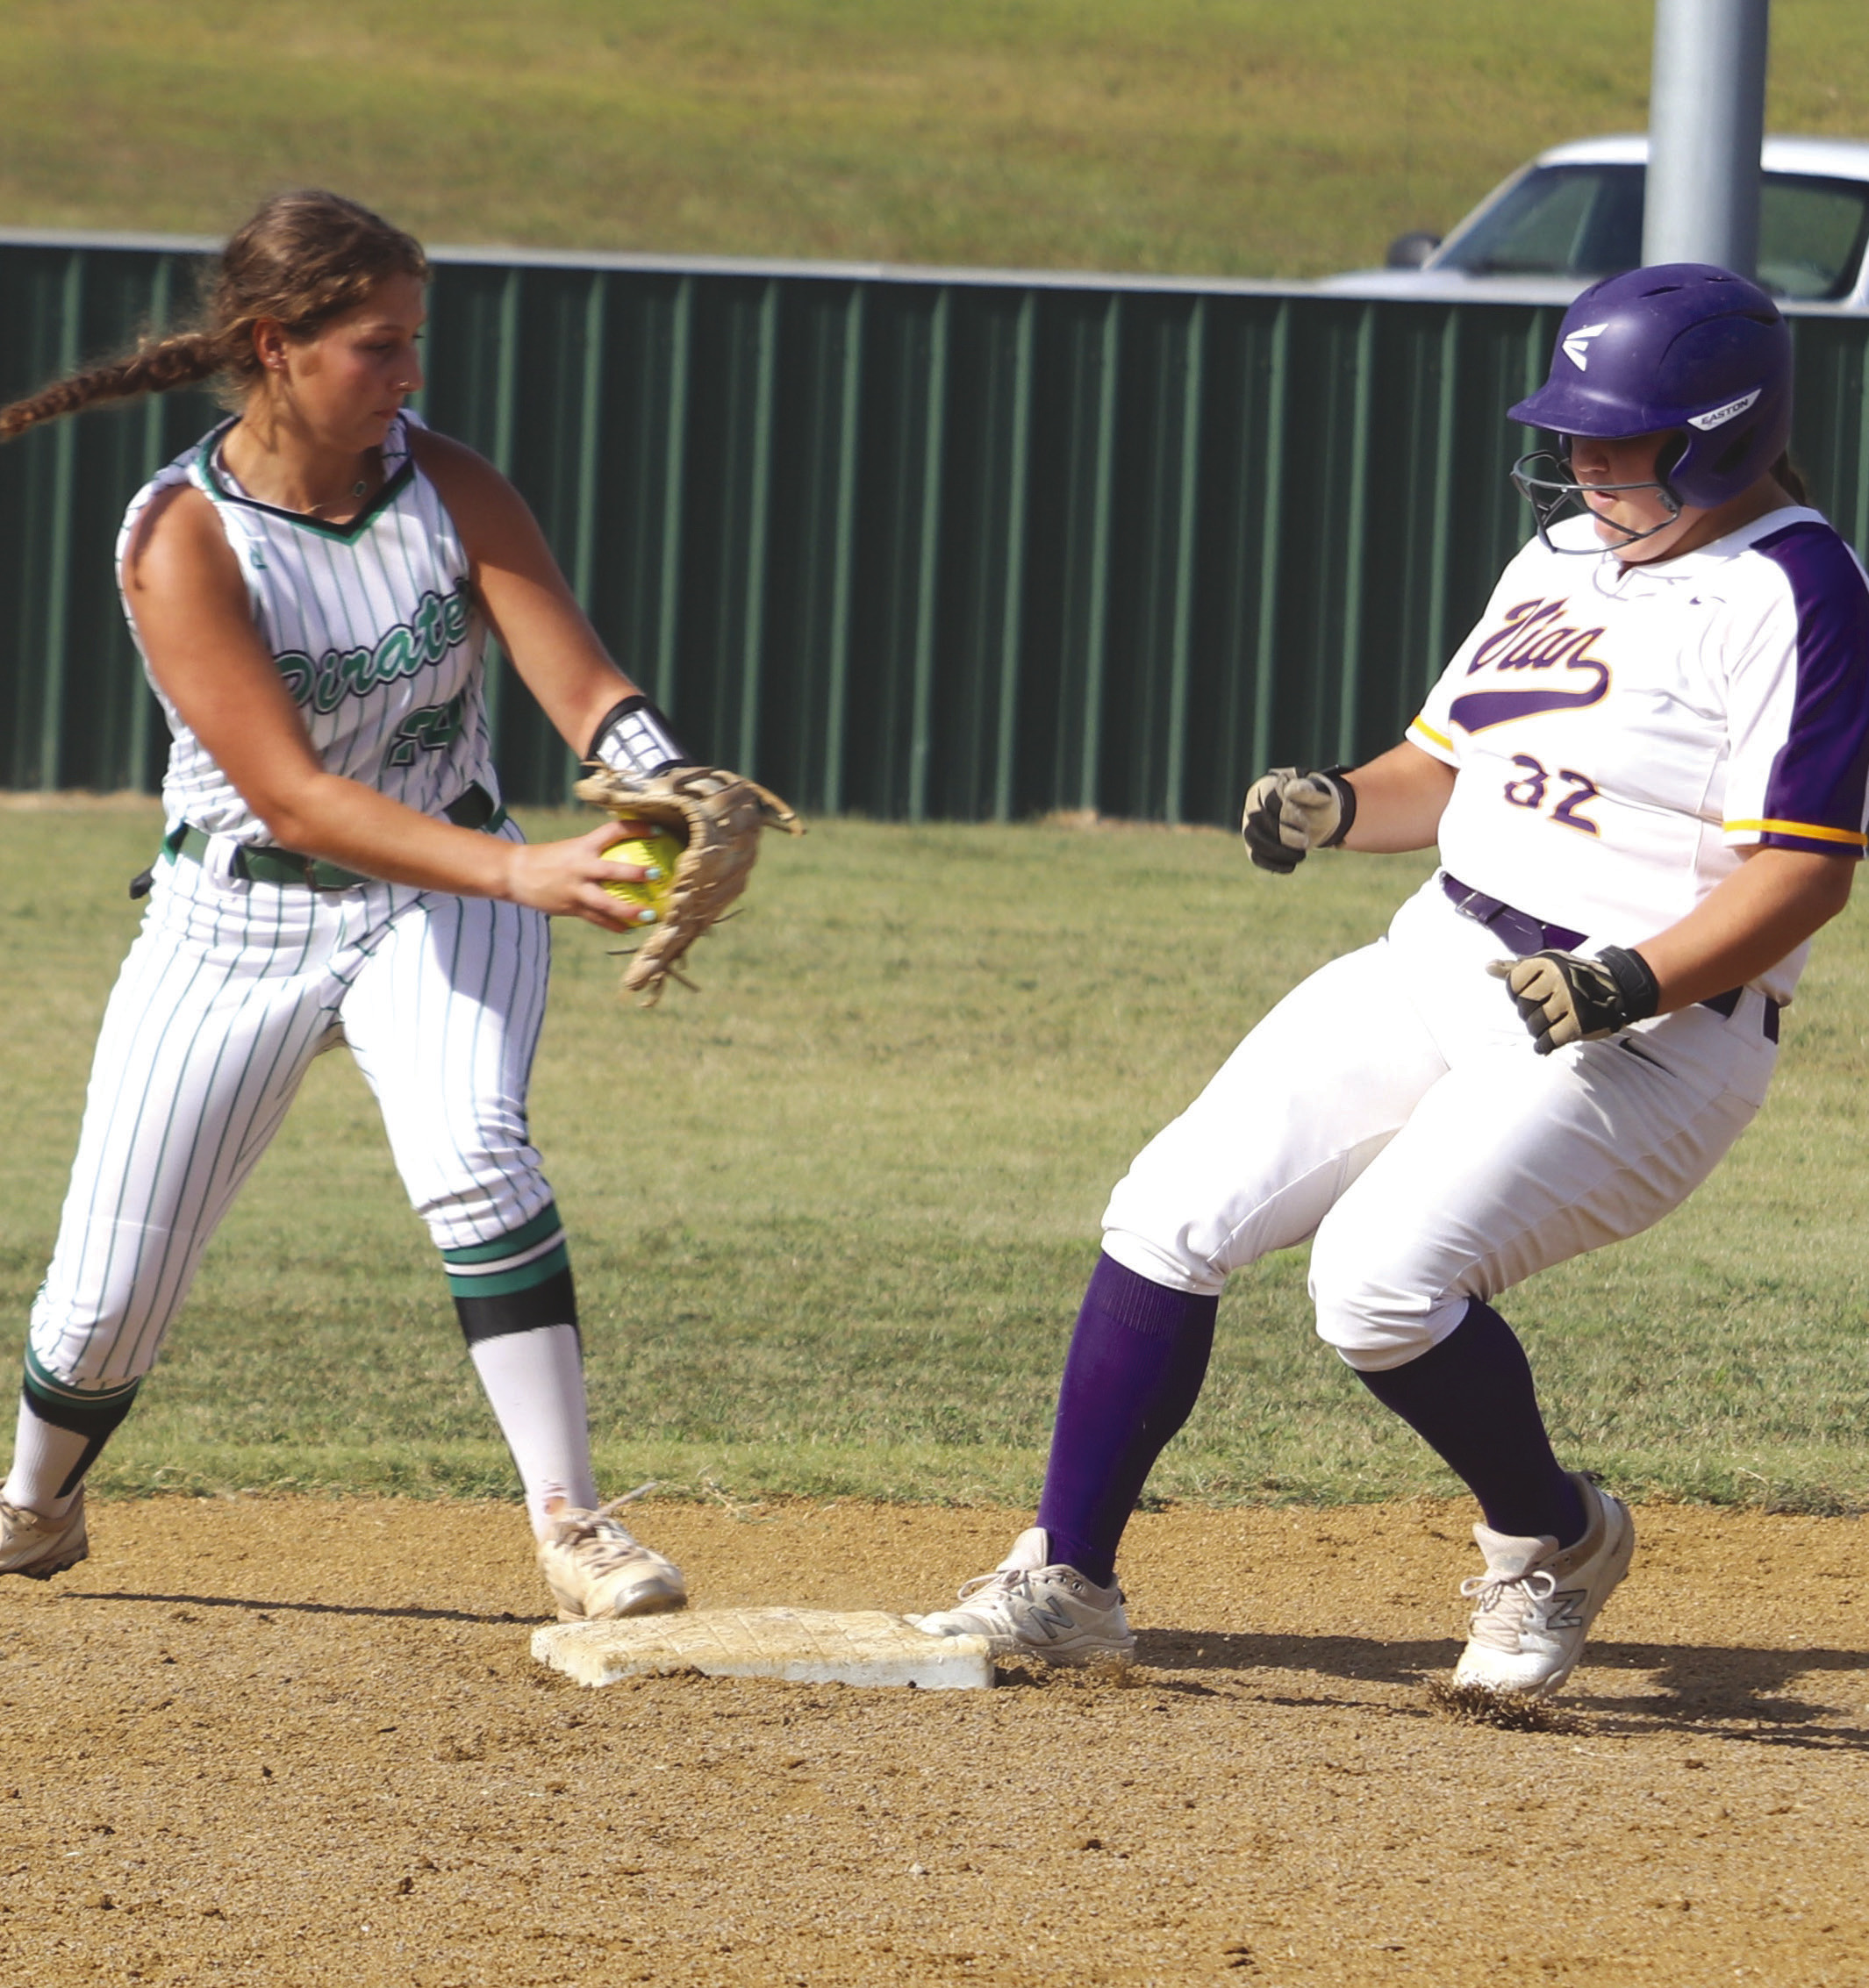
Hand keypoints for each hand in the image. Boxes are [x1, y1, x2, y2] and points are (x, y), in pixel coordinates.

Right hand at [501, 820, 661, 931]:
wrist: (515, 873)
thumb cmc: (549, 859)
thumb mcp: (573, 848)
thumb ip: (596, 850)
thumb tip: (628, 846)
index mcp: (582, 846)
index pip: (614, 831)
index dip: (637, 829)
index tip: (659, 831)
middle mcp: (579, 867)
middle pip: (612, 871)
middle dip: (635, 873)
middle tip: (657, 875)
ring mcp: (575, 889)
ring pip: (606, 903)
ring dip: (630, 910)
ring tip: (651, 915)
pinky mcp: (570, 907)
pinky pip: (597, 919)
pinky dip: (613, 925)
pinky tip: (629, 929)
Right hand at [1240, 766, 1357, 871]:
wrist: (1314, 814)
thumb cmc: (1315, 800)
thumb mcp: (1319, 792)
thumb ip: (1308, 790)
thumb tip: (1291, 791)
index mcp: (1265, 787)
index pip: (1268, 800)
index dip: (1286, 813)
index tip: (1306, 824)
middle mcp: (1252, 806)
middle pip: (1257, 821)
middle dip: (1282, 834)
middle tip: (1306, 842)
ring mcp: (1249, 826)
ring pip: (1253, 840)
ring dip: (1277, 851)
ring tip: (1301, 856)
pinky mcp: (1252, 845)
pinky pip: (1255, 856)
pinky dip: (1272, 864)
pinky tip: (1291, 866)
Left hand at [1488, 945, 1659, 1054]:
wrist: (1620, 988)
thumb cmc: (1576, 976)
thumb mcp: (1548, 963)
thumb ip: (1517, 968)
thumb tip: (1488, 966)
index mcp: (1547, 964)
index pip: (1513, 985)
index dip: (1518, 994)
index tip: (1530, 996)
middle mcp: (1558, 980)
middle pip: (1523, 1007)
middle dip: (1529, 1014)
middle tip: (1542, 1013)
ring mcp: (1570, 1002)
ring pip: (1534, 1025)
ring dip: (1537, 1030)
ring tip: (1547, 1026)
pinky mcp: (1580, 1023)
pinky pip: (1550, 1040)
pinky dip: (1544, 1045)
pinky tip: (1545, 1044)